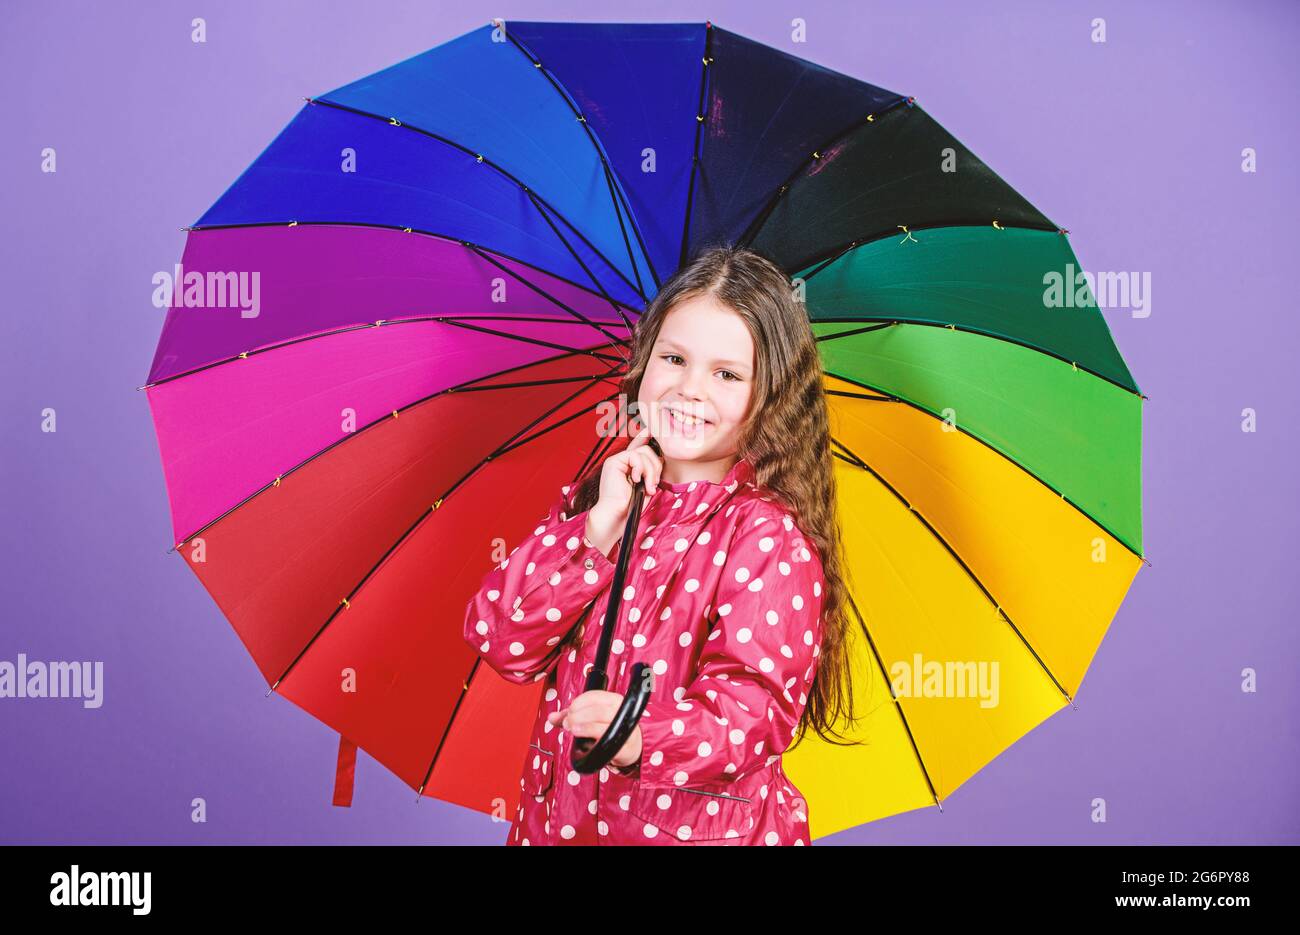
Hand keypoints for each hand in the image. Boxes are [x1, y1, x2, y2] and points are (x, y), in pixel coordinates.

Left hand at [546, 690, 642, 768]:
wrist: (630, 748)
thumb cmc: (609, 729)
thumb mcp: (591, 719)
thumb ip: (571, 716)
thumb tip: (551, 717)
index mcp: (613, 699)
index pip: (593, 695)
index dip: (578, 703)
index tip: (569, 712)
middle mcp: (620, 710)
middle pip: (597, 707)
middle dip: (577, 714)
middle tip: (567, 723)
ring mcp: (623, 726)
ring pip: (602, 717)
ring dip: (583, 722)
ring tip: (572, 728)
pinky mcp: (624, 742)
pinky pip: (607, 735)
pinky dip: (591, 731)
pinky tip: (580, 733)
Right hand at [585, 419, 662, 553]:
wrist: (617, 515)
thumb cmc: (631, 505)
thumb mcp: (647, 485)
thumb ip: (651, 472)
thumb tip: (661, 458)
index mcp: (628, 467)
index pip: (637, 447)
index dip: (643, 437)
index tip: (650, 429)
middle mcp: (621, 461)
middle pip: (647, 450)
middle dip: (656, 467)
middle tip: (654, 484)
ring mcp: (617, 460)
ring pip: (644, 452)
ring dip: (651, 471)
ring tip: (648, 486)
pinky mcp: (614, 462)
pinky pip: (635, 456)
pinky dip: (641, 468)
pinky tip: (636, 480)